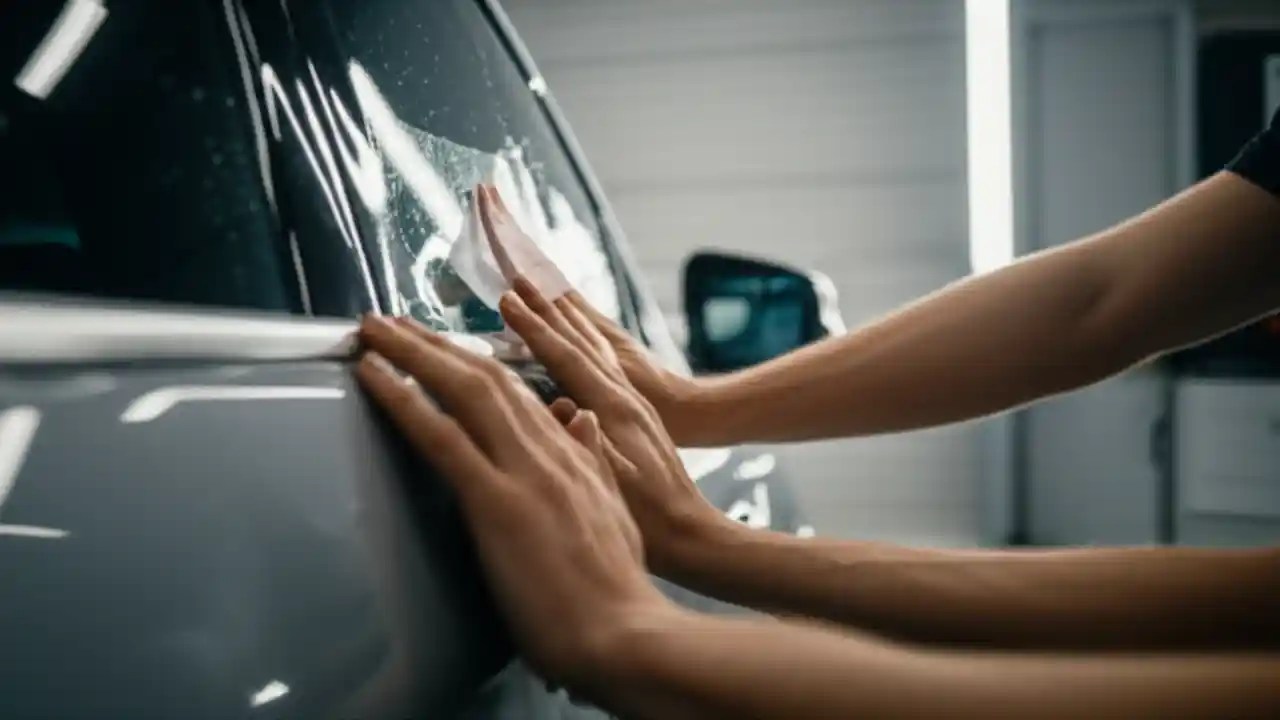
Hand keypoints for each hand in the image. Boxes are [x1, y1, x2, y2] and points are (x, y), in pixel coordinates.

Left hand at [354, 315, 671, 691]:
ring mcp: (524, 473)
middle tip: (391, 321)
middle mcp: (549, 451)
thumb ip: (593, 464)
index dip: (476, 363)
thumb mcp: (614, 514)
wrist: (627, 636)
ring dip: (412, 353)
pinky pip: (442, 436)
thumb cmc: (617, 592)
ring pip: (465, 390)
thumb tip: (579, 420)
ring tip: (374, 330)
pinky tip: (373, 375)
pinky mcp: (497, 502)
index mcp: (574, 457)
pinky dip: (402, 399)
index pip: (520, 393)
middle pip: (486, 378)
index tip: (443, 345)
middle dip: (435, 344)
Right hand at [498, 279, 733, 577]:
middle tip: (513, 271)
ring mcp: (628, 398)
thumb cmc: (655, 522)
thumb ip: (594, 448)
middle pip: (576, 337)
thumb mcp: (623, 490)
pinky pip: (596, 357)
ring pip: (588, 342)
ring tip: (534, 282)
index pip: (567, 359)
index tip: (505, 299)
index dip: (534, 330)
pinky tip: (564, 328)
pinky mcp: (630, 408)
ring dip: (559, 311)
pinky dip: (576, 335)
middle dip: (543, 304)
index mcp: (615, 411)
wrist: (696, 533)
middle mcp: (623, 393)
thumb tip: (565, 410)